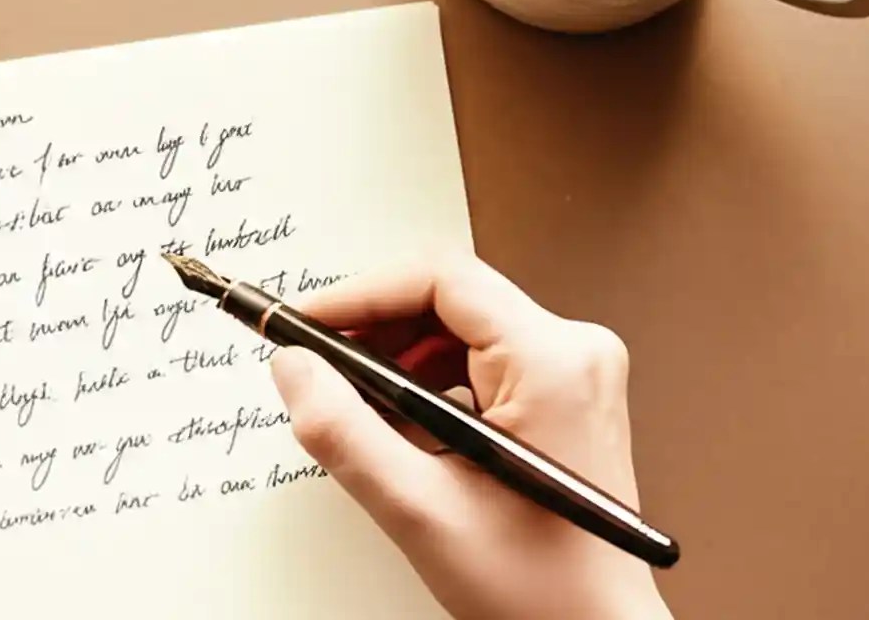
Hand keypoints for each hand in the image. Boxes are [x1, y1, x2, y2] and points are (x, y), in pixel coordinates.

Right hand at [268, 249, 672, 619]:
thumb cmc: (541, 589)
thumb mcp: (420, 509)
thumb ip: (344, 432)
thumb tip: (294, 368)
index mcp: (553, 363)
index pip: (442, 279)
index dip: (361, 293)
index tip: (306, 322)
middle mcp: (573, 352)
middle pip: (448, 298)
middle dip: (374, 328)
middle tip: (317, 364)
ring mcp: (572, 372)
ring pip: (458, 328)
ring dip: (397, 358)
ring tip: (357, 406)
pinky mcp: (561, 393)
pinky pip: (478, 359)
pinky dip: (427, 381)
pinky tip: (400, 427)